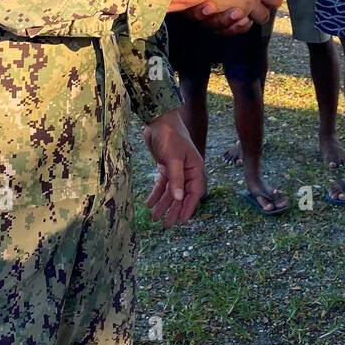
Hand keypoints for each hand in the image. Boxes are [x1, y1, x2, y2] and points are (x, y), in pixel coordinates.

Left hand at [143, 109, 205, 226]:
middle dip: (174, 209)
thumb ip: (176, 178)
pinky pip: (162, 184)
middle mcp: (187, 171)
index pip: (194, 192)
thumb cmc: (170, 136)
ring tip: (154, 218)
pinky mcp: (165, 167)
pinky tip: (149, 203)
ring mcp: (176, 169)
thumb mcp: (173, 158)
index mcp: (195, 168)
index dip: (188, 207)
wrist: (158, 119)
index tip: (182, 221)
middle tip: (166, 225)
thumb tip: (180, 199)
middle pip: (182, 195)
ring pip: (171, 191)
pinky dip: (156, 194)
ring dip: (163, 204)